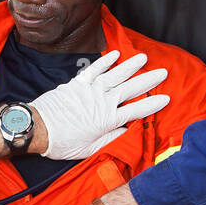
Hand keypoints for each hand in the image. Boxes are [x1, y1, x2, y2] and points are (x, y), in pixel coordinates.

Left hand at [30, 50, 168, 160]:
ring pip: (115, 74)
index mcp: (108, 120)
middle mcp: (102, 101)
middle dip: (148, 80)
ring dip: (131, 65)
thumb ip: (110, 139)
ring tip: (144, 58)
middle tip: (163, 72)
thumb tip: (126, 131)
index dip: (153, 104)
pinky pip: (94, 69)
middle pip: (131, 88)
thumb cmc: (63, 144)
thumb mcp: (90, 149)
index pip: (137, 110)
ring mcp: (90, 90)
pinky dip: (104, 61)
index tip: (166, 98)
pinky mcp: (77, 83)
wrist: (39, 129)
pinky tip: (115, 54)